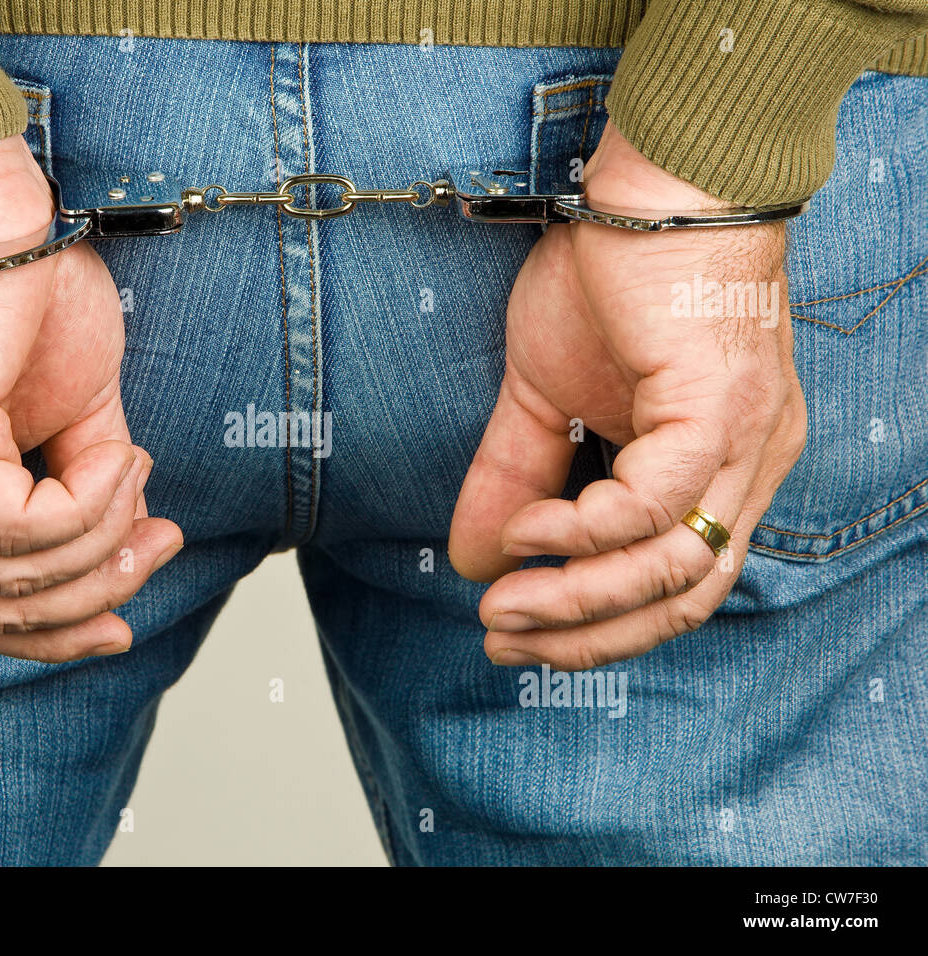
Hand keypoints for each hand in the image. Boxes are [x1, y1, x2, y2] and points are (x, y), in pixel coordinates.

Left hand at [0, 136, 182, 661]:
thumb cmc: (26, 287)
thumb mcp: (82, 405)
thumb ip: (95, 482)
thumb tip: (130, 538)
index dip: (49, 638)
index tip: (121, 624)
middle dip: (87, 602)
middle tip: (156, 546)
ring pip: (6, 578)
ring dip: (98, 546)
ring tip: (138, 480)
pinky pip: (15, 528)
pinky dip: (86, 507)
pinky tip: (118, 455)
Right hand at [449, 121, 806, 669]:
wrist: (653, 185)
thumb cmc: (612, 277)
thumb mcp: (543, 396)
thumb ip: (517, 476)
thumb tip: (472, 558)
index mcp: (719, 470)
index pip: (673, 588)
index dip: (594, 631)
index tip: (513, 637)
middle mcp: (748, 469)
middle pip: (681, 601)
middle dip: (585, 639)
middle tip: (502, 638)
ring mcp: (741, 443)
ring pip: (675, 570)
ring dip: (579, 602)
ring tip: (503, 602)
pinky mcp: (714, 408)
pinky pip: (652, 506)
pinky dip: (584, 533)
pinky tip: (531, 527)